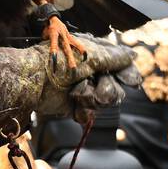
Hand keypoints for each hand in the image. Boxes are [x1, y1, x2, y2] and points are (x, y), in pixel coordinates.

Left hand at [0, 36, 140, 153]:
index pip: (119, 65)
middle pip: (115, 87)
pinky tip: (75, 104)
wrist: (33, 80)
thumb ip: (114, 58)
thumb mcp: (91, 56)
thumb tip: (133, 55)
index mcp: (92, 55)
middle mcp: (89, 72)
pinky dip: (83, 110)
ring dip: (93, 97)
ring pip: (105, 101)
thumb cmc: (59, 62)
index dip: (127, 74)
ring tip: (78, 93)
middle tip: (97, 89)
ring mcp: (81, 89)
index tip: (132, 81)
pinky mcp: (72, 106)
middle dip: (107, 89)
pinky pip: (90, 113)